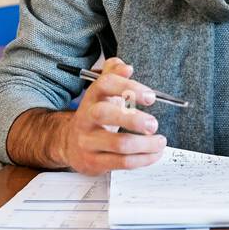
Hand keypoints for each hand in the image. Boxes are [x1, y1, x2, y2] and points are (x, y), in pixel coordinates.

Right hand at [62, 57, 166, 174]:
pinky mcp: (94, 162)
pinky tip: (154, 154)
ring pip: (118, 143)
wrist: (69, 144)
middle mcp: (86, 118)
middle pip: (105, 114)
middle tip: (153, 124)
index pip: (105, 84)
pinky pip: (122, 162)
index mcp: (92, 97)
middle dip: (134, 119)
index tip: (151, 97)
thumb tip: (125, 67)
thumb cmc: (95, 117)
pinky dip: (143, 159)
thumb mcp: (102, 94)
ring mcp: (88, 141)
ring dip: (146, 144)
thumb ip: (113, 75)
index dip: (129, 87)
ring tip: (160, 141)